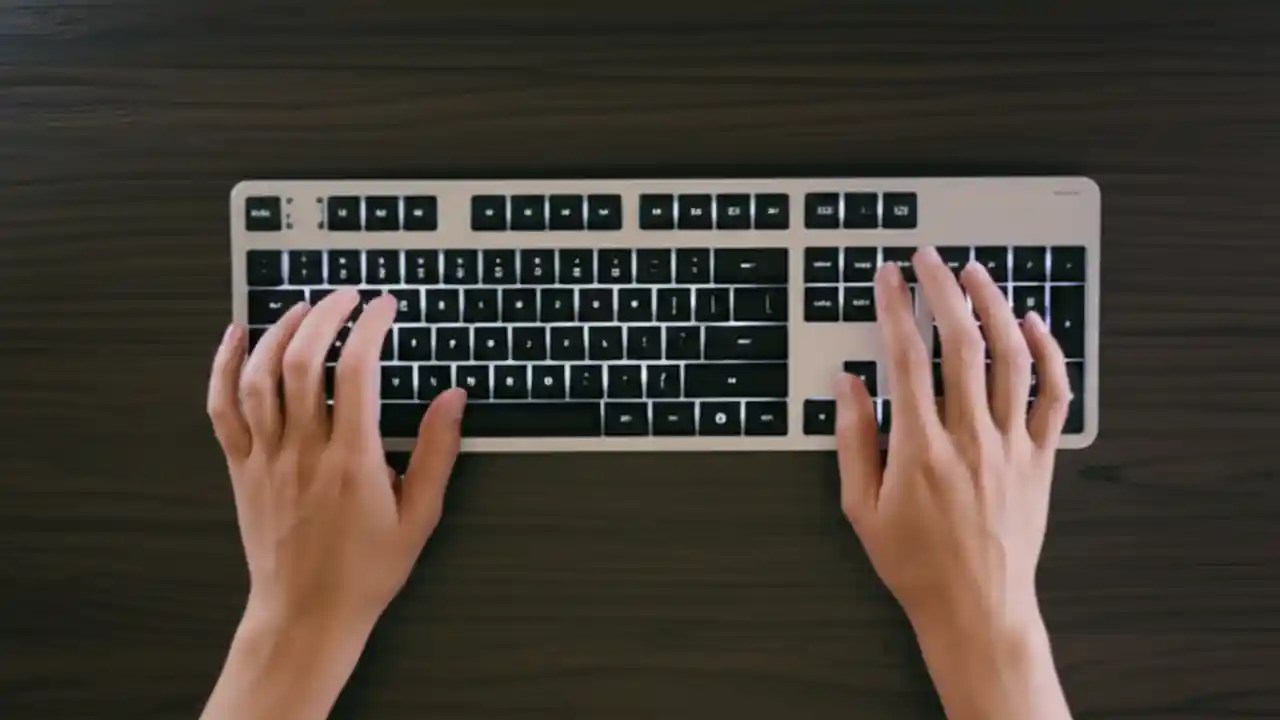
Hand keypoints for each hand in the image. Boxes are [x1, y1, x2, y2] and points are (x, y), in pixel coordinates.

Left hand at [202, 289, 466, 719]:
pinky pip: (222, 408)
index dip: (370, 327)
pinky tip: (236, 338)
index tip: (384, 307)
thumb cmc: (366, 572)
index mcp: (351, 461)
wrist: (306, 616)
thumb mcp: (420, 516)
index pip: (356, 371)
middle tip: (346, 296)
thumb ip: (437, 451)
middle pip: (301, 361)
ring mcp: (266, 458)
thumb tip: (453, 398)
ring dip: (279, 331)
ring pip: (259, 377)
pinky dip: (224, 366)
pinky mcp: (241, 468)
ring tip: (303, 307)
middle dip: (324, 315)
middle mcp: (304, 453)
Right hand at [834, 247, 1072, 719]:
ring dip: (993, 307)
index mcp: (919, 450)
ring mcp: (1011, 446)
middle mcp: (969, 439)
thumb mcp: (861, 508)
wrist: (976, 608)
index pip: (905, 358)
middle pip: (960, 344)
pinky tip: (1033, 323)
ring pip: (1010, 358)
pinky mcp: (1039, 458)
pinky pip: (1053, 394)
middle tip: (928, 260)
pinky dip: (1048, 352)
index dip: (895, 308)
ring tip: (976, 274)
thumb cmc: (915, 564)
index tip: (888, 278)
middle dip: (942, 290)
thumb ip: (854, 440)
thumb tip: (848, 385)